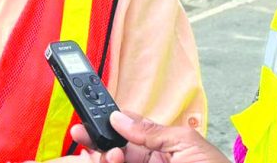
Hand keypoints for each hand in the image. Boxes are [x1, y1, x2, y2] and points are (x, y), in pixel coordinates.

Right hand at [69, 112, 227, 162]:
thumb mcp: (187, 144)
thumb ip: (152, 131)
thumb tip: (120, 118)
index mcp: (165, 147)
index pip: (129, 131)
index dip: (108, 124)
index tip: (90, 121)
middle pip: (117, 151)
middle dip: (101, 143)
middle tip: (89, 138)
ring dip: (107, 158)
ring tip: (111, 156)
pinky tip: (111, 161)